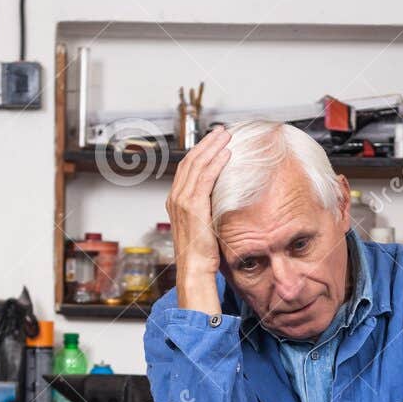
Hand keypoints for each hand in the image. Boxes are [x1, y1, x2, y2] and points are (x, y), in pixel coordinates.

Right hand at [167, 125, 231, 313]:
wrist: (194, 269)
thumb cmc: (201, 253)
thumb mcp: (202, 226)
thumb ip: (207, 209)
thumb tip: (222, 199)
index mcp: (176, 201)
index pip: (187, 168)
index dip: (201, 151)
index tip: (214, 141)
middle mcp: (176, 198)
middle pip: (191, 161)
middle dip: (207, 144)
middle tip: (222, 132)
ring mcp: (182, 201)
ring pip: (197, 165)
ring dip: (212, 148)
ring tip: (226, 136)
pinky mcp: (193, 207)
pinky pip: (205, 178)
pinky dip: (215, 163)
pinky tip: (226, 154)